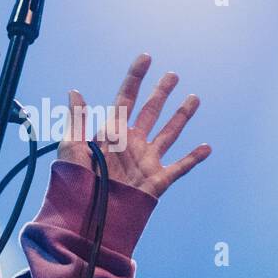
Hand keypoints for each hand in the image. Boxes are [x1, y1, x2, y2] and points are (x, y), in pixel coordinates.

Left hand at [57, 53, 211, 198]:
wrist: (87, 219)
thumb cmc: (74, 185)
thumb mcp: (71, 148)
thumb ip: (77, 120)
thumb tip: (75, 91)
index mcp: (111, 133)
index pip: (126, 99)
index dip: (135, 77)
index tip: (146, 58)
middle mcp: (131, 144)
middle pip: (150, 111)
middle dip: (162, 92)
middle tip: (172, 75)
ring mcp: (146, 161)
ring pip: (169, 132)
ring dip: (182, 116)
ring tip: (194, 99)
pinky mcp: (157, 181)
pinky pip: (180, 167)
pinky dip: (194, 157)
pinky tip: (207, 147)